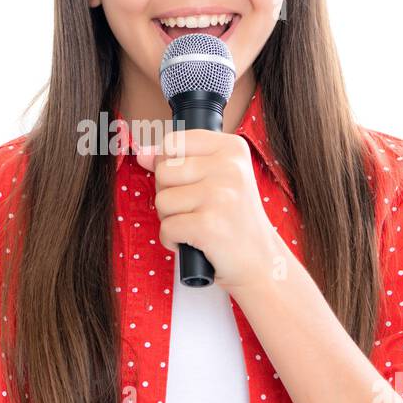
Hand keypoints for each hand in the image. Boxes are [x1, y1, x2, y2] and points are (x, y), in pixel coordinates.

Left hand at [135, 129, 287, 293]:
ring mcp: (220, 196)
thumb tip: (143, 155)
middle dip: (169, 194)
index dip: (169, 166)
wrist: (260, 261)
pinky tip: (194, 242)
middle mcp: (230, 167)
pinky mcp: (209, 225)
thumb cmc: (234, 219)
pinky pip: (166, 228)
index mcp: (232, 148)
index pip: (172, 142)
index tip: (189, 183)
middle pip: (163, 171)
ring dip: (171, 219)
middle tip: (196, 209)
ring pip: (162, 201)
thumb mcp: (216, 179)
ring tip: (197, 225)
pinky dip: (173, 240)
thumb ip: (179, 161)